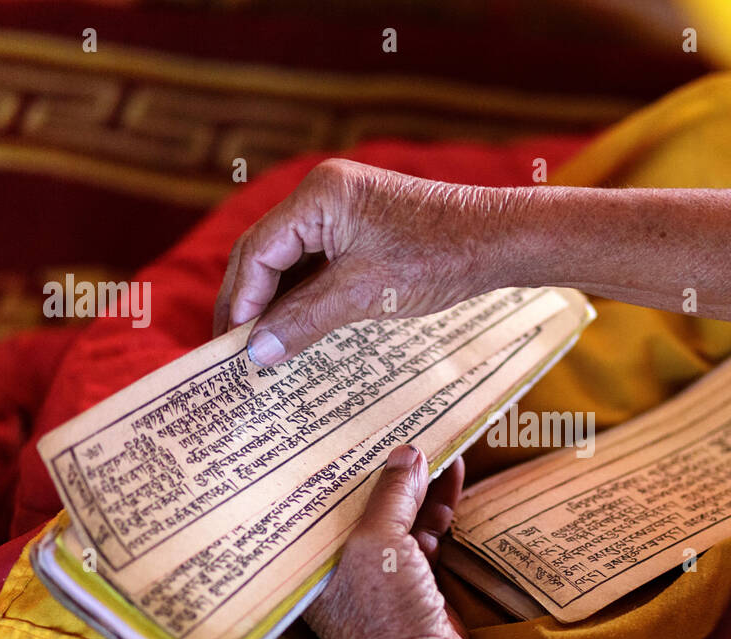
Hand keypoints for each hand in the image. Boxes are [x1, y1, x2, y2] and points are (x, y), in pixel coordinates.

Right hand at [214, 158, 514, 365]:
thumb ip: (304, 319)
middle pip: (267, 252)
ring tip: (259, 348)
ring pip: (291, 261)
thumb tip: (256, 350)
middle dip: (249, 302)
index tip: (233, 345)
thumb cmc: (438, 258)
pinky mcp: (362, 228)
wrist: (499, 242)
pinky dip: (304, 296)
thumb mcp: (363, 294)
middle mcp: (324, 194)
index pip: (257, 249)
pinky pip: (318, 263)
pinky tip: (295, 329)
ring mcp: (343, 209)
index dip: (241, 300)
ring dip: (275, 303)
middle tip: (231, 351)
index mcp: (319, 195)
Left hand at [301, 444, 476, 638]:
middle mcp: (338, 567)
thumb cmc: (384, 615)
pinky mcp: (412, 582)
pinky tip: (452, 479)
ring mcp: (377, 576)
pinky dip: (438, 510)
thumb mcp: (381, 543)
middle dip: (385, 472)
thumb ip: (392, 495)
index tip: (351, 429)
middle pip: (360, 506)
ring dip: (420, 487)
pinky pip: (422, 534)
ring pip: (397, 518)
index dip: (335, 466)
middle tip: (403, 430)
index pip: (317, 502)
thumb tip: (407, 453)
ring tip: (440, 448)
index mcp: (312, 562)